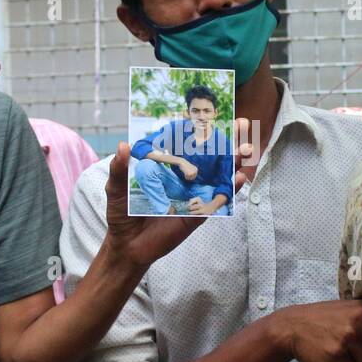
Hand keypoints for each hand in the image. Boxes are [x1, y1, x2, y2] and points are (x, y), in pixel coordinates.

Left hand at [104, 120, 252, 267]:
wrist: (126, 245)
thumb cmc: (122, 214)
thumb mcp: (116, 189)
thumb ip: (119, 169)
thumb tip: (123, 145)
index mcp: (168, 171)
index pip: (187, 149)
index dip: (200, 134)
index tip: (214, 116)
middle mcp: (184, 182)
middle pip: (209, 161)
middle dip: (225, 144)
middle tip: (241, 125)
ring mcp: (192, 198)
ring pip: (217, 179)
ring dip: (232, 165)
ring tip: (245, 149)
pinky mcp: (196, 216)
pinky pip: (215, 203)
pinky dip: (228, 191)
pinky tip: (237, 178)